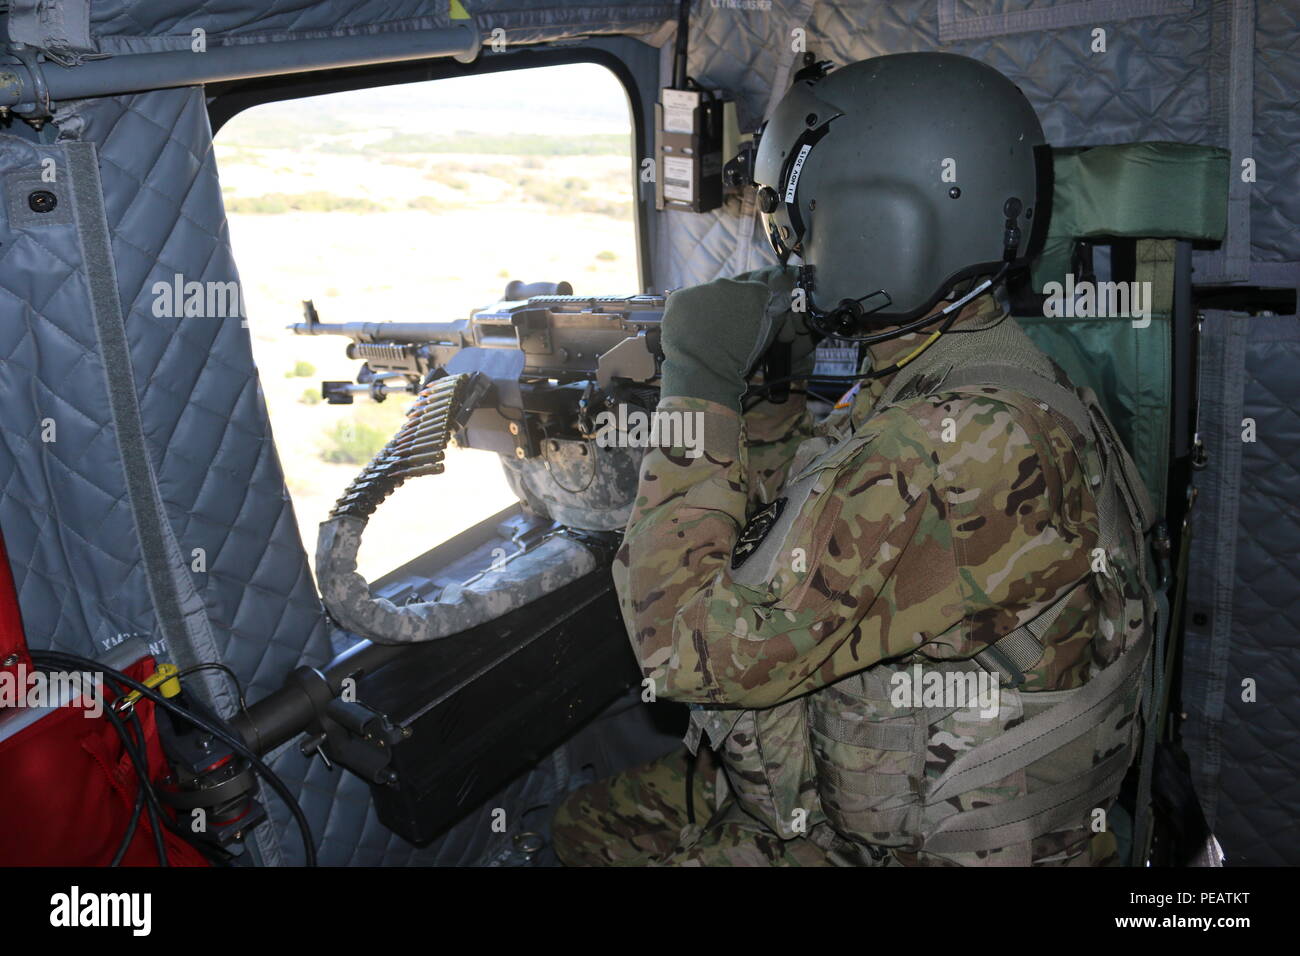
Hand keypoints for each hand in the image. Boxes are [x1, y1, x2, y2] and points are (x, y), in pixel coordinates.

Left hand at [659, 265, 802, 411]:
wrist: (701, 372)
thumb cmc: (736, 360)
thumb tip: (773, 305)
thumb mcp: (762, 338)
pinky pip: (686, 301)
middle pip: (730, 291)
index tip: (748, 320)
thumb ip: (769, 316)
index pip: (758, 291)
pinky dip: (687, 313)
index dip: (754, 306)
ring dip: (707, 308)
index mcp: (752, 293)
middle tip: (725, 329)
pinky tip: (689, 330)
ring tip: (704, 332)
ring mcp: (700, 289)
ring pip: (706, 294)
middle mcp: (726, 284)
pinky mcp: (679, 297)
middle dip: (729, 305)